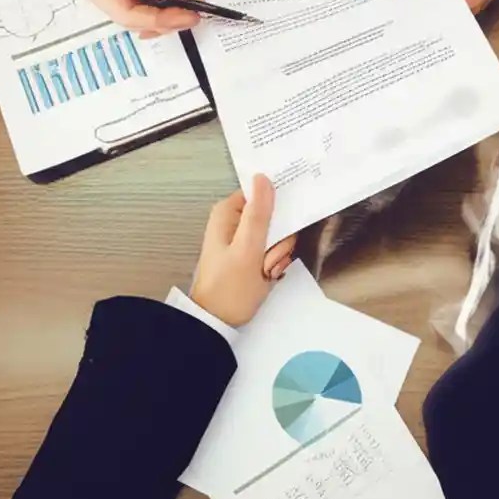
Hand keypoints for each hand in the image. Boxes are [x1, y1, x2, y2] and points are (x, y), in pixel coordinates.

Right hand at [75, 0, 200, 36]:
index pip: (128, 16)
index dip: (157, 19)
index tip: (184, 13)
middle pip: (140, 20)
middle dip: (168, 20)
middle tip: (196, 13)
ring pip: (149, 16)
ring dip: (172, 16)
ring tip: (196, 6)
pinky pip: (155, 3)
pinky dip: (171, 6)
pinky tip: (186, 1)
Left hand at [192, 175, 297, 326]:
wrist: (218, 321)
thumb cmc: (229, 289)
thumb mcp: (247, 249)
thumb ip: (258, 213)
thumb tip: (263, 178)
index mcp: (228, 213)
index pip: (262, 193)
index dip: (277, 208)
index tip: (280, 228)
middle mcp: (235, 221)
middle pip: (274, 215)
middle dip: (279, 239)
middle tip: (267, 258)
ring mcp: (243, 238)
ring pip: (278, 235)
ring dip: (278, 254)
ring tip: (264, 270)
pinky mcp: (251, 254)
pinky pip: (274, 250)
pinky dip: (275, 263)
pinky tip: (266, 275)